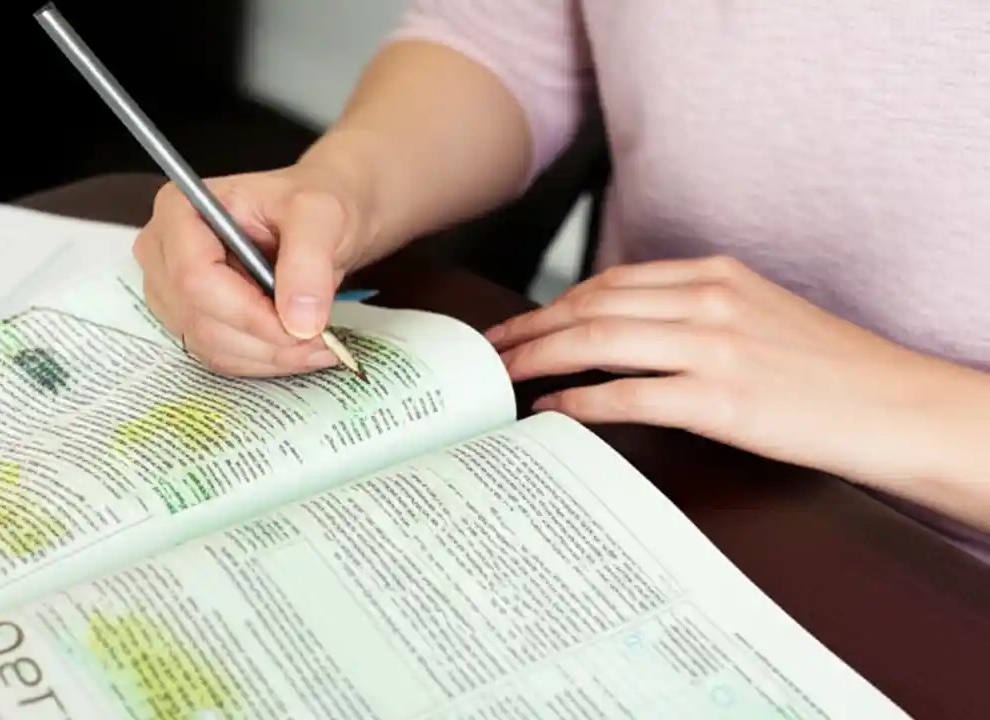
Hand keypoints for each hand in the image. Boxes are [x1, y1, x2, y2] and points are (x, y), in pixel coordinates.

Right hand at [135, 162, 372, 375]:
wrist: (317, 219)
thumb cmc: (311, 205)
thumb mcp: (321, 215)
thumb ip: (308, 262)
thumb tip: (300, 323)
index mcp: (180, 210)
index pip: (194, 277)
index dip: (246, 312)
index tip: (301, 327)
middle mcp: (163, 251)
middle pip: (198, 317)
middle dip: (263, 339)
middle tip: (321, 340)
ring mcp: (170, 290)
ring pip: (208, 344)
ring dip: (266, 355)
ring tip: (317, 344)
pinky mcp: (188, 319)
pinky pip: (217, 355)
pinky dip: (261, 360)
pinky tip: (297, 348)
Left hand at [487, 255, 987, 489]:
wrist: (896, 407)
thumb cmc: (829, 370)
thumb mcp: (759, 314)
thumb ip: (693, 312)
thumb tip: (623, 331)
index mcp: (715, 275)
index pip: (611, 281)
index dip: (555, 302)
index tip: (521, 321)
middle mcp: (708, 300)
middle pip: (591, 304)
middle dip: (531, 327)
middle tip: (492, 349)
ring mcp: (713, 348)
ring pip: (597, 340)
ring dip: (539, 357)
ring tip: (505, 375)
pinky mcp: (721, 400)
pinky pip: (627, 395)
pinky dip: (578, 400)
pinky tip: (552, 409)